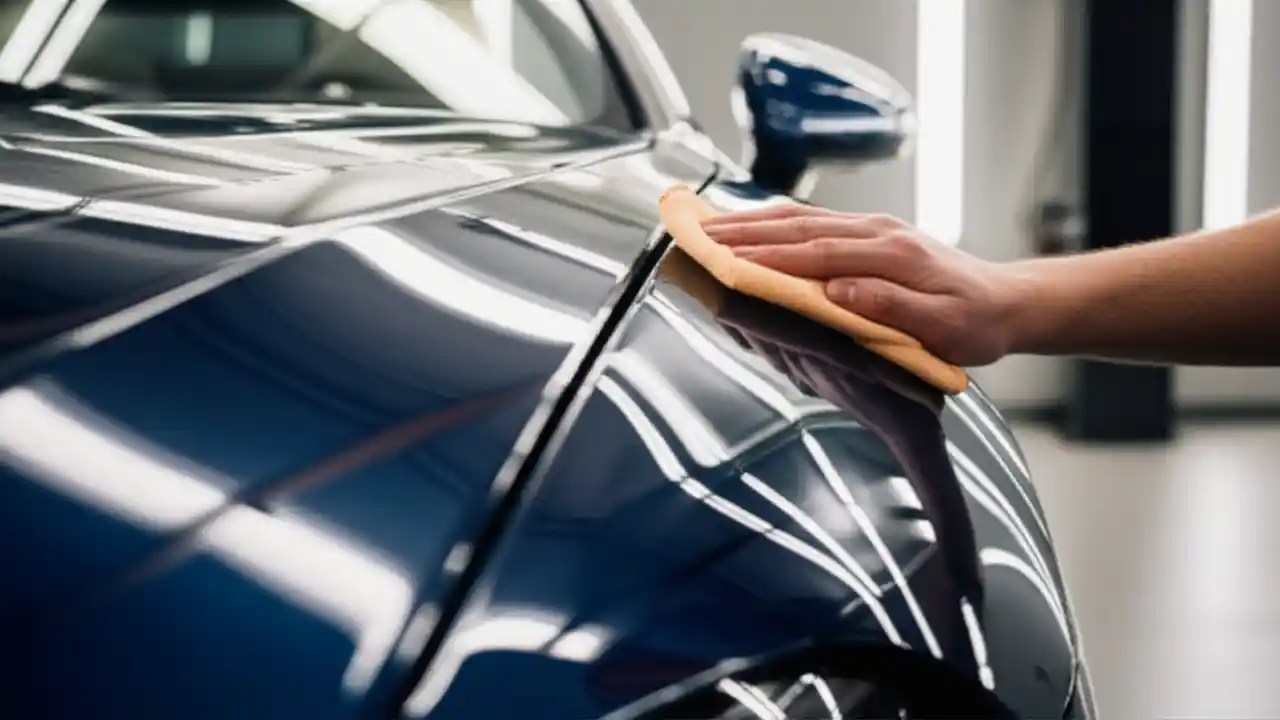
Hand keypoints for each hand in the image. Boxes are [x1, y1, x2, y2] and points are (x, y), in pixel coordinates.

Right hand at [703, 204, 1026, 366]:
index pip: (817, 252)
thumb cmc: (974, 324)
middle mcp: (878, 232)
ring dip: (754, 222)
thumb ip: (891, 308)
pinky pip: (814, 222)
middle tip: (698, 235)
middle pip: (800, 226)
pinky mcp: (871, 232)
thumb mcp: (942, 327)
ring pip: (802, 218)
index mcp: (891, 254)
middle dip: (745, 230)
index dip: (768, 257)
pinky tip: (753, 226)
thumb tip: (839, 291)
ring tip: (710, 226)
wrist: (1006, 302)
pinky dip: (776, 223)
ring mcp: (873, 228)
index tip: (726, 260)